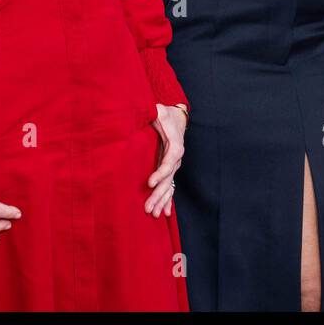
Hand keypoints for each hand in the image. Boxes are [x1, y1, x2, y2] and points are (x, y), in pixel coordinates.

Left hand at [146, 103, 185, 217]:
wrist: (176, 118)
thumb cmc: (165, 114)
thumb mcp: (158, 110)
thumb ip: (153, 112)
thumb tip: (147, 111)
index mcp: (175, 145)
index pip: (169, 162)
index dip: (160, 173)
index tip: (149, 183)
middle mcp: (176, 158)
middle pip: (169, 179)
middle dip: (159, 194)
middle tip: (148, 208)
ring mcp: (174, 165)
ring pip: (170, 186)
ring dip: (162, 200)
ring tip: (154, 214)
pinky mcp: (169, 168)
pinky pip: (170, 186)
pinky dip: (167, 200)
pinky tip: (163, 213)